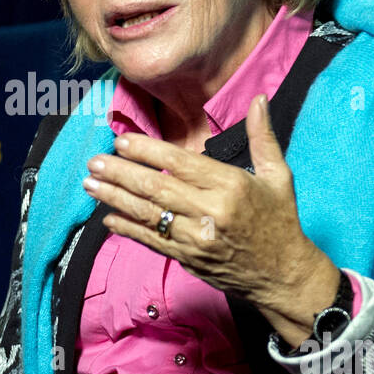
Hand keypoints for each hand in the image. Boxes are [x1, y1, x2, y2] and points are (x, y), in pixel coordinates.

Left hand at [81, 93, 342, 347]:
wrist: (283, 275)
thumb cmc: (280, 221)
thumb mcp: (279, 176)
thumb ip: (262, 137)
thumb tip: (258, 98)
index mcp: (231, 187)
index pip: (180, 164)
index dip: (147, 151)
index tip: (122, 142)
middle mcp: (211, 213)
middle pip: (157, 188)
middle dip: (121, 174)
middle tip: (95, 162)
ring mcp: (196, 239)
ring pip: (148, 215)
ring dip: (115, 198)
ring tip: (90, 184)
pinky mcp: (188, 259)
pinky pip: (151, 241)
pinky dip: (127, 229)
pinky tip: (107, 217)